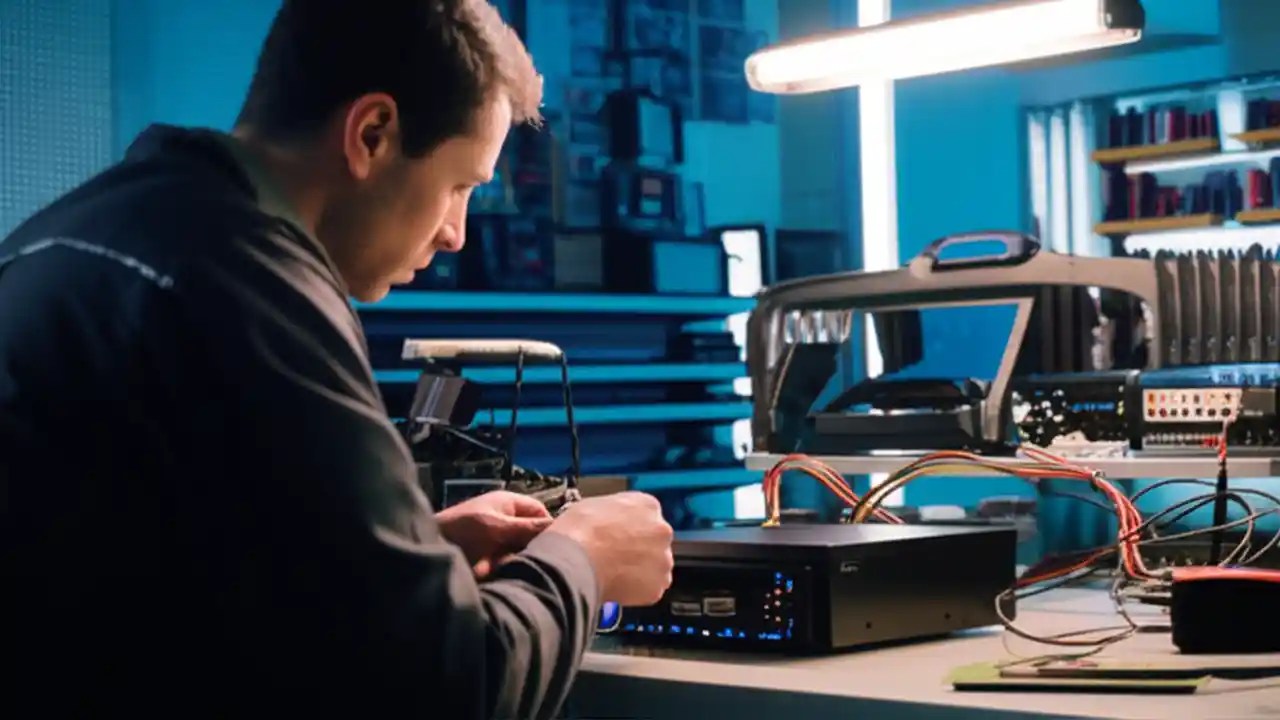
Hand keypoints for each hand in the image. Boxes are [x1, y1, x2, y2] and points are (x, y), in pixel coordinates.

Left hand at [436, 491, 552, 578]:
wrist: (425, 553)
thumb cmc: (459, 531)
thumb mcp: (496, 526)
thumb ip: (528, 527)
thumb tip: (561, 526)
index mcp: (507, 504)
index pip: (539, 512)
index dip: (549, 526)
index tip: (558, 544)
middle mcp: (505, 522)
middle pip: (534, 534)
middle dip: (537, 547)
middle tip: (544, 561)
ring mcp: (497, 543)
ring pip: (524, 553)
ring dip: (525, 562)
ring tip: (526, 571)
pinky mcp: (491, 564)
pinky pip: (512, 567)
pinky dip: (514, 572)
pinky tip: (515, 578)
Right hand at [545, 492, 673, 606]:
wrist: (576, 562)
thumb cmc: (579, 532)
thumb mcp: (594, 506)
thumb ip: (613, 512)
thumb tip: (608, 522)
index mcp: (647, 505)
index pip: (646, 515)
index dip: (630, 528)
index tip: (621, 536)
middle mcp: (661, 531)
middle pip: (655, 541)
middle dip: (640, 550)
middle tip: (617, 557)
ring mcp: (662, 560)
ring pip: (656, 567)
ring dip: (640, 571)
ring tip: (614, 574)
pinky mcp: (657, 586)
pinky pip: (650, 589)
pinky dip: (636, 591)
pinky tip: (617, 587)